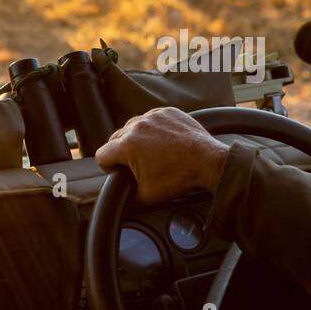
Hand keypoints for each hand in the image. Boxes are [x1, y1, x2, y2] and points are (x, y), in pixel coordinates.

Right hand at [95, 107, 230, 203]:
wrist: (208, 163)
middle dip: (121, 152)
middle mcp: (137, 126)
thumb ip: (125, 195)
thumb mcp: (146, 196)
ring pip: (133, 126)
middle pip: (115, 138)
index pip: (102, 155)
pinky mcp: (167, 112)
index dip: (108, 167)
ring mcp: (153, 116)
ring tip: (150, 153)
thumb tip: (119, 197)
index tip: (117, 171)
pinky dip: (153, 129)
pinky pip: (151, 119)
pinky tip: (163, 142)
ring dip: (136, 138)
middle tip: (135, 164)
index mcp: (128, 145)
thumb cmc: (179, 178)